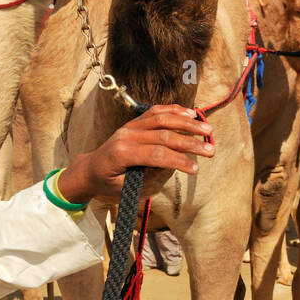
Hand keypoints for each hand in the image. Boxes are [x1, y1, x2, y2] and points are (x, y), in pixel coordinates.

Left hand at [56, 105, 213, 204]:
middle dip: (189, 142)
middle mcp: (126, 135)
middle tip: (210, 151)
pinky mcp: (134, 122)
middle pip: (164, 134)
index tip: (196, 169)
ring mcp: (130, 126)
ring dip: (187, 123)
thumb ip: (145, 178)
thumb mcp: (123, 188)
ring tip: (207, 129)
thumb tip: (168, 166)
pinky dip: (174, 110)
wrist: (88, 169)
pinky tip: (191, 113)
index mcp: (122, 153)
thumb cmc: (106, 182)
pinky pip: (155, 112)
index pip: (156, 154)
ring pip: (162, 118)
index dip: (178, 161)